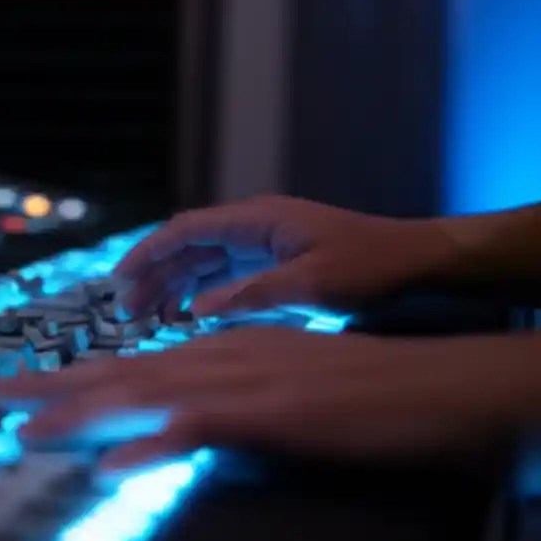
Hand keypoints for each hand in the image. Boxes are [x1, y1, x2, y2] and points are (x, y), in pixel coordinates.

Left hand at [0, 328, 540, 472]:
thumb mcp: (279, 381)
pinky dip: (150, 447)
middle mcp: (218, 355)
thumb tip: (178, 417)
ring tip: (27, 432)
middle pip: (118, 372)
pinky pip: (198, 429)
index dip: (70, 377)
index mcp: (219, 348)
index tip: (21, 389)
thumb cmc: (361, 389)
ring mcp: (242, 380)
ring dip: (80, 416)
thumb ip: (227, 393)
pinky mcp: (271, 412)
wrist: (433, 383)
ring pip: (143, 394)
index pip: (129, 363)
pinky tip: (113, 469)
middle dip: (50, 388)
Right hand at [114, 195, 457, 319]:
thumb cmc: (372, 268)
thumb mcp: (311, 285)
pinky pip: (223, 277)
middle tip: (126, 311)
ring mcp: (264, 244)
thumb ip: (250, 296)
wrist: (421, 264)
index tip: (119, 280)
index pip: (186, 231)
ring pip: (202, 264)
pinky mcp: (276, 264)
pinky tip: (187, 320)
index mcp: (258, 220)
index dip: (147, 254)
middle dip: (153, 276)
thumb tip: (195, 312)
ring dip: (173, 287)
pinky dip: (200, 296)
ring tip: (148, 319)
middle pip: (187, 248)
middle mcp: (254, 227)